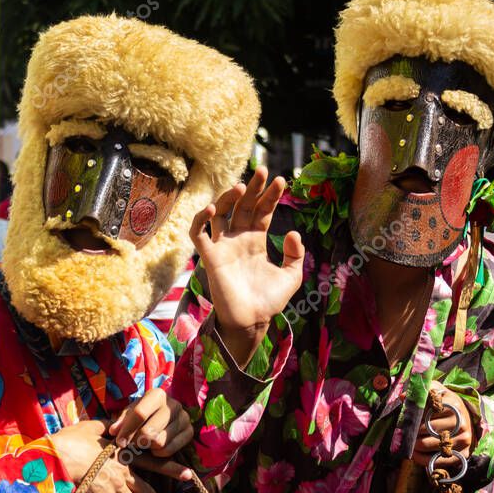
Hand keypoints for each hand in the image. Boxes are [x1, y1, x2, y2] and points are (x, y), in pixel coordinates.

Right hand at [49, 419, 187, 492]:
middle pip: (147, 491)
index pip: (153, 462)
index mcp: (126, 453)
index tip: (188, 474)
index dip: (171, 468)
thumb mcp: (93, 427)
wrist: (60, 456)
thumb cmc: (73, 439)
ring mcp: (115, 485)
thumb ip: (107, 427)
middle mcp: (124, 471)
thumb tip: (114, 423)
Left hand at [108, 388, 192, 456]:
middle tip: (131, 443)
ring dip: (147, 447)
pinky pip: (169, 450)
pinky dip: (158, 453)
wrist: (166, 414)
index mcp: (157, 394)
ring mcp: (184, 418)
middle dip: (136, 441)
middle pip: (149, 432)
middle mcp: (174, 404)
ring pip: (159, 443)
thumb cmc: (144, 412)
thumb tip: (113, 431)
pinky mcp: (189, 432)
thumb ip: (121, 421)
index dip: (127, 430)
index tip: (119, 442)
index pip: (140, 414)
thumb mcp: (131, 412)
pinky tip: (154, 447)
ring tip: (143, 443)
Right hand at [189, 166, 304, 362]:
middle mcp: (238, 239)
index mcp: (256, 241)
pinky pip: (198, 233)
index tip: (282, 181)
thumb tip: (293, 232)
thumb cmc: (270, 301)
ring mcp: (223, 247)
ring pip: (220, 213)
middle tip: (263, 171)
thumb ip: (295, 254)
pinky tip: (213, 207)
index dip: (270, 196)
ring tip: (241, 186)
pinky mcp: (210, 257)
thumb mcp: (291, 276)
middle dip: (252, 188)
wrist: (253, 321)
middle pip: (242, 206)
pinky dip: (201, 219)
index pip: (262, 211)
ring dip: (228, 197)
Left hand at [412, 382, 472, 469]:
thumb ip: (422, 392)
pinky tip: (415, 456)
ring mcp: (464, 439)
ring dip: (415, 447)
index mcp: (453, 405)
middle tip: (404, 434)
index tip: (406, 420)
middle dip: (412, 432)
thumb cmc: (446, 405)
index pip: (426, 413)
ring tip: (408, 444)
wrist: (467, 419)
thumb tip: (403, 397)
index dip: (414, 418)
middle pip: (427, 430)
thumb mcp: (437, 393)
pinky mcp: (463, 454)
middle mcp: (461, 422)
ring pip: (430, 445)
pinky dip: (424, 460)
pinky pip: (440, 460)